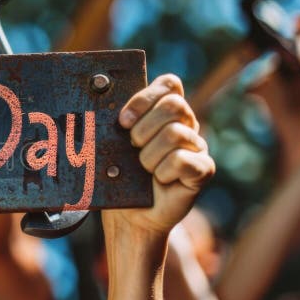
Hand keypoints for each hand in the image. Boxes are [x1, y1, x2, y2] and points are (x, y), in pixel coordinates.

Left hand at [103, 74, 214, 234]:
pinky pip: (183, 160)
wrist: (129, 214)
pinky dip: (164, 172)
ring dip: (149, 156)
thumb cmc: (120, 176)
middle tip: (131, 148)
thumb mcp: (113, 144)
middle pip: (174, 105)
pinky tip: (160, 180)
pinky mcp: (203, 169)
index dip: (145, 98)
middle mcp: (186, 125)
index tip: (122, 121)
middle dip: (144, 129)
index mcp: (164, 113)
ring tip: (143, 169)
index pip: (169, 84)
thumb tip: (96, 101)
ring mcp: (197, 146)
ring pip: (176, 134)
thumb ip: (114, 122)